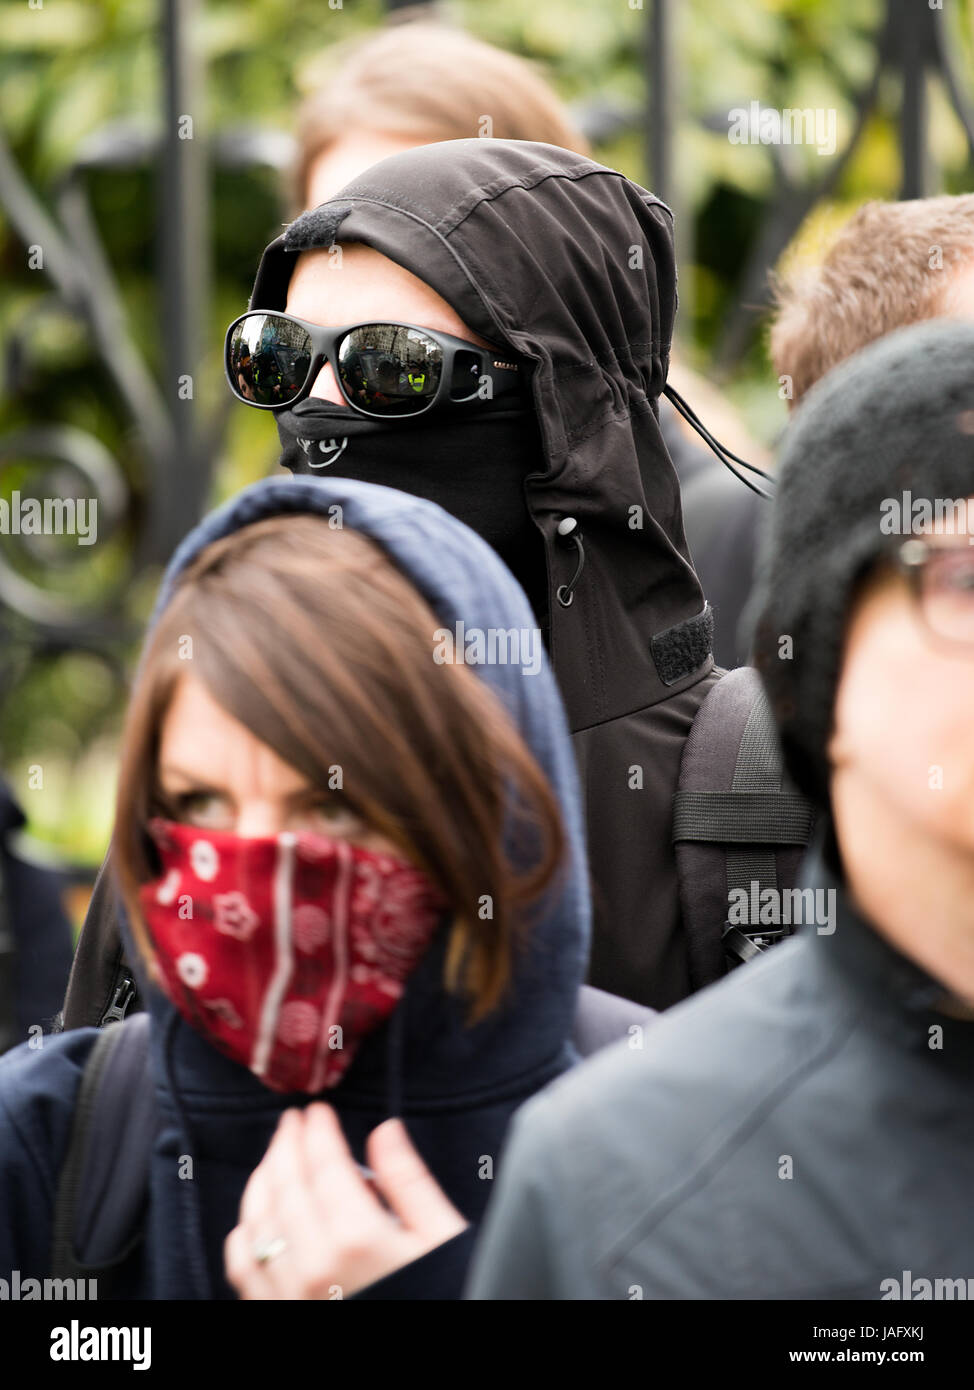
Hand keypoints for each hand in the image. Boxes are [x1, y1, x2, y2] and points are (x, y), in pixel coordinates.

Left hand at [224, 1104, 468, 1298]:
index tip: (316, 1112)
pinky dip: (244, 1232)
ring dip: (261, 1180)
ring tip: (273, 1157)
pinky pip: (244, 1267)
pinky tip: (254, 1216)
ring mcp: (292, 1293)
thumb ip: (409, 1180)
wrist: (425, 1363)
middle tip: (291, 1122)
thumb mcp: (441, 1236)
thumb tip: (386, 1131)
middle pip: (285, 1185)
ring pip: (257, 1221)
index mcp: (358, 1237)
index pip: (323, 1163)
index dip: (316, 1129)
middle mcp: (316, 1265)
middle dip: (285, 1144)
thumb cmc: (442, 1292)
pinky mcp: (279, 1312)